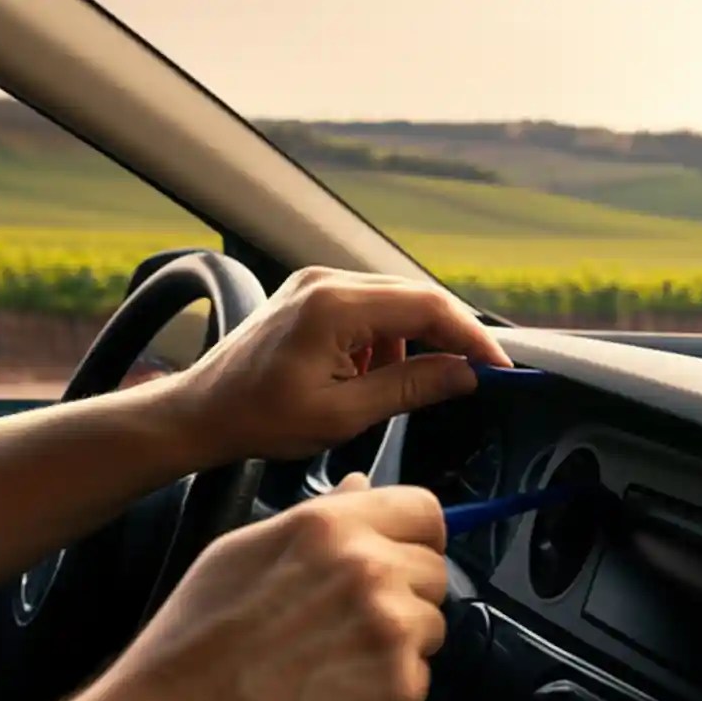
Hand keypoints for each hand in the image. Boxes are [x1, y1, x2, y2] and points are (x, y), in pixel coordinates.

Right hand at [55, 473, 448, 700]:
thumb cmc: (199, 635)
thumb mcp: (247, 547)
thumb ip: (320, 513)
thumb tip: (363, 486)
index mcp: (331, 525)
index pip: (425, 509)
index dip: (416, 534)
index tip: (403, 551)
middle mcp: (368, 567)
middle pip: (434, 569)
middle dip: (407, 591)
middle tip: (353, 617)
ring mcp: (388, 627)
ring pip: (432, 624)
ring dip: (402, 641)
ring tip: (339, 653)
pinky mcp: (399, 685)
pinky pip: (421, 675)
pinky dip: (392, 686)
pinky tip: (340, 685)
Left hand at [170, 268, 510, 461]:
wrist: (202, 412)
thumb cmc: (260, 419)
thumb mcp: (343, 415)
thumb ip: (410, 388)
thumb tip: (464, 374)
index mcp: (334, 306)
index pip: (427, 307)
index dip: (471, 337)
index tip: (499, 367)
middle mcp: (327, 281)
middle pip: (415, 297)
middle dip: (450, 337)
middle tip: (477, 375)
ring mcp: (317, 283)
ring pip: (395, 302)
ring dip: (413, 342)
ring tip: (404, 388)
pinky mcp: (312, 294)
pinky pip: (370, 307)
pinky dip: (386, 340)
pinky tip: (371, 377)